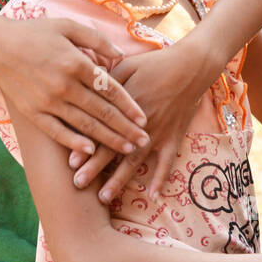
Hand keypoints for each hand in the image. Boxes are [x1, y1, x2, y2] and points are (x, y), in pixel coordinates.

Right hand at [0, 15, 148, 161]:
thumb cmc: (35, 33)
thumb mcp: (67, 26)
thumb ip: (96, 39)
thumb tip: (120, 55)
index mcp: (75, 62)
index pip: (110, 89)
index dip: (129, 105)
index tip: (144, 118)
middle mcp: (64, 85)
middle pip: (102, 112)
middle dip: (125, 128)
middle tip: (144, 141)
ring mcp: (48, 101)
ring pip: (84, 125)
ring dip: (108, 139)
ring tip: (127, 150)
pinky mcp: (33, 113)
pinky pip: (57, 131)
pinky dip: (74, 142)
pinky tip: (91, 151)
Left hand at [70, 41, 209, 200]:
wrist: (191, 66)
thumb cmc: (156, 64)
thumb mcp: (126, 65)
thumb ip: (105, 80)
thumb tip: (83, 88)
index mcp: (125, 106)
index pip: (101, 130)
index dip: (86, 146)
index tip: (70, 163)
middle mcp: (139, 124)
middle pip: (113, 149)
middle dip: (95, 168)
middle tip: (78, 184)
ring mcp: (158, 133)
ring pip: (135, 161)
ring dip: (119, 180)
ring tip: (104, 197)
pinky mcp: (173, 137)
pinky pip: (167, 162)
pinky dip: (161, 179)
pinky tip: (153, 197)